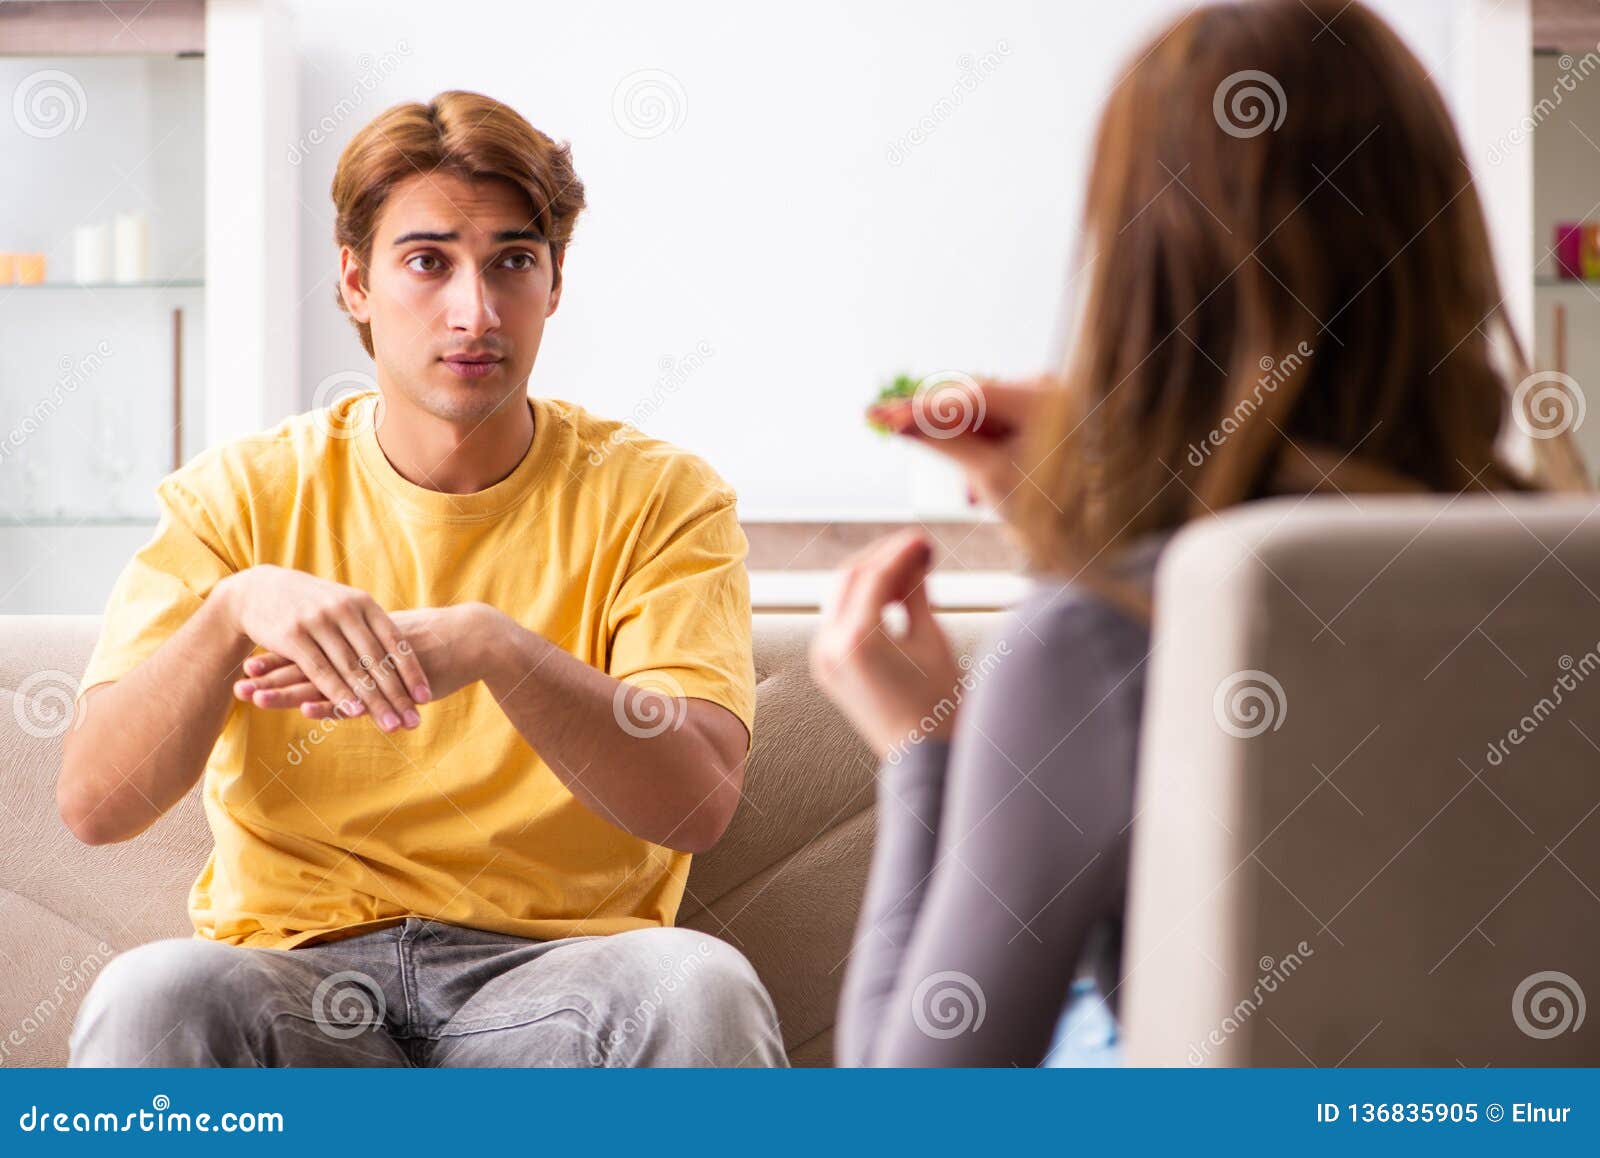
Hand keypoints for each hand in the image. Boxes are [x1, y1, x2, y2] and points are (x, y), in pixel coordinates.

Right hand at [217, 564, 430, 731]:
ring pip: (353, 669)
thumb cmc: (312, 603)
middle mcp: (345, 611)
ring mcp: (319, 623)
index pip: (395, 642)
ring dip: (374, 701)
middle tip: (415, 721)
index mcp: (363, 604)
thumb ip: (371, 625)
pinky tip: (355, 712)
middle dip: (398, 694)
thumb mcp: (345, 605)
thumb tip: (407, 648)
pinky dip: (340, 693)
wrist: (260, 589)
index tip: (426, 698)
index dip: (411, 671)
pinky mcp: (293, 637)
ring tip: (392, 725)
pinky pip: (321, 671)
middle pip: (377, 660)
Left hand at [233, 604, 496, 721]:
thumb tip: (351, 655)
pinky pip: (356, 698)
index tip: (248, 666)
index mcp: (357, 640)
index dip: (280, 659)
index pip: (311, 649)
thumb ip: (371, 651)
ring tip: (253, 699)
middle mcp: (360, 650)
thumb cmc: (436, 647)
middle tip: (238, 685)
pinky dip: (331, 703)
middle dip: (271, 677)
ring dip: (287, 692)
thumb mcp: (395, 644)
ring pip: (323, 682)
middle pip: (307, 665)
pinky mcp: (391, 684)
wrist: (473, 639)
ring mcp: (374, 668)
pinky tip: (306, 710)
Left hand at [808, 529, 961, 759]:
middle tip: (915, 547)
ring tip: (908, 571)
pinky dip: (861, 601)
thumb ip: (916, 592)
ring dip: (871, 576)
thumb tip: (917, 554)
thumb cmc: (936, 705)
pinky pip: (838, 618)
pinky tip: (890, 596)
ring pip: (840, 595)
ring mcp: (823, 659)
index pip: (874, 577)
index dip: (901, 551)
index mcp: (857, 642)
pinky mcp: (826, 666)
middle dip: (882, 558)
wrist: (921, 757)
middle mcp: (830, 648)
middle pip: (849, 579)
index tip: (923, 538)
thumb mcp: (930, 640)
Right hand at [866, 373, 1055, 520]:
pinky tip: (974, 494)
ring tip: (951, 482)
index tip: (883, 417)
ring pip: (973, 413)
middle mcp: (1041, 389)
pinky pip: (987, 424)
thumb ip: (944, 443)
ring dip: (952, 442)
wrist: (1085, 531)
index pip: (969, 396)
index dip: (922, 408)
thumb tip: (899, 423)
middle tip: (875, 416)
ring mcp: (1037, 399)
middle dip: (927, 420)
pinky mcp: (1031, 414)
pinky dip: (971, 450)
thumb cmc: (1046, 506)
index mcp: (1041, 399)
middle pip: (967, 399)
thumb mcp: (989, 476)